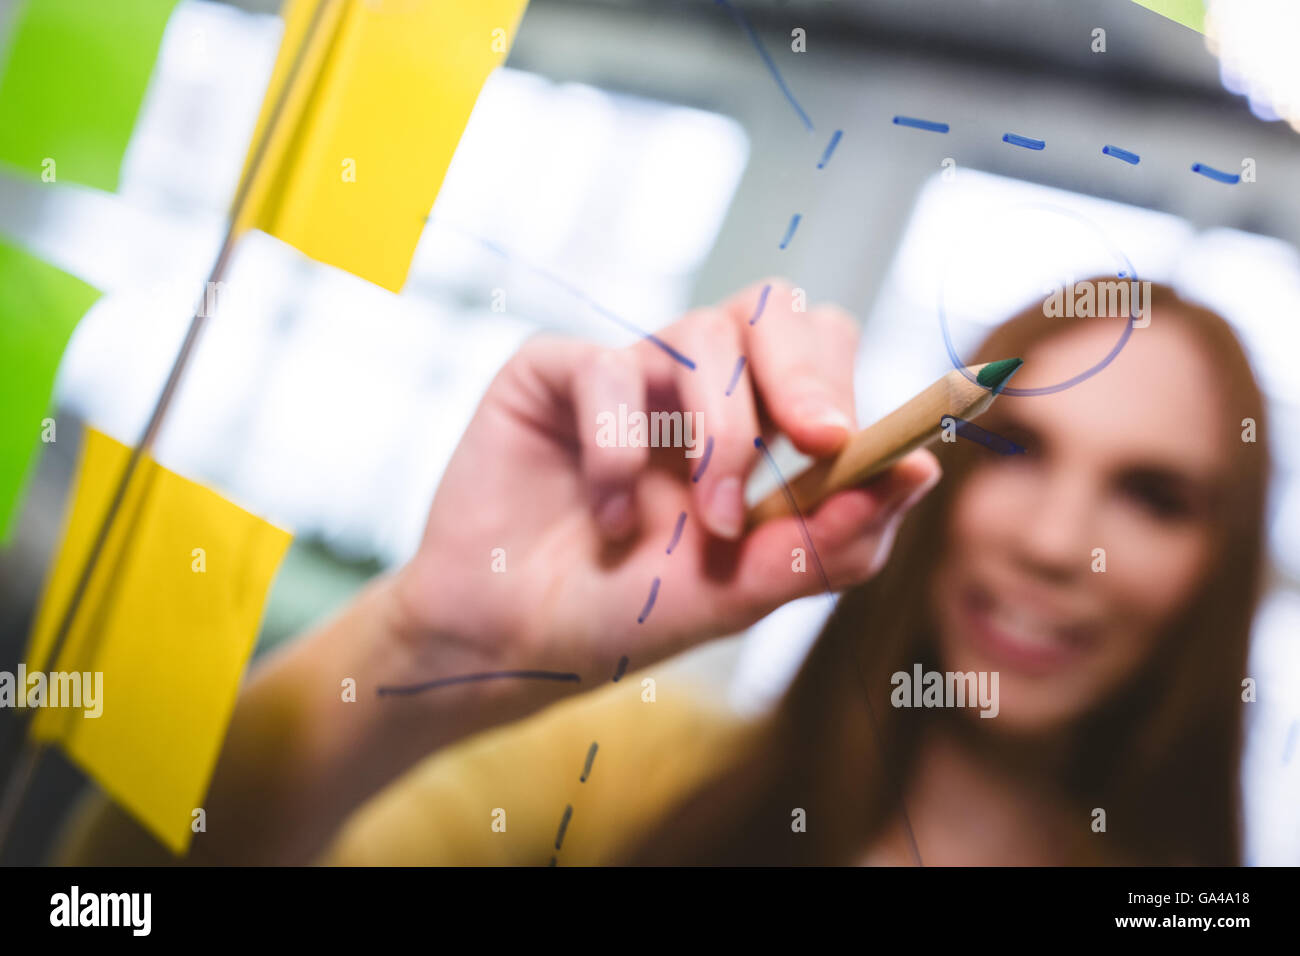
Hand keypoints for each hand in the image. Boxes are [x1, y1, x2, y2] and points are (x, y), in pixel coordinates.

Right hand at [391, 279, 940, 689]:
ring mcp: (626, 374)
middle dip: (803, 371)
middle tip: (816, 439)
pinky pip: (605, 369)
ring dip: (720, 434)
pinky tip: (608, 517)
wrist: (511, 643)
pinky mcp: (553, 373)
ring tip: (708, 524)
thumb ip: (827, 540)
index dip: (848, 381)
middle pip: (771, 309)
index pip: (821, 353)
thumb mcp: (742, 593)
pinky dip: (620, 449)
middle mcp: (693, 388)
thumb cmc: (627, 613)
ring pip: (701, 336)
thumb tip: (922, 471)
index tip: (855, 444)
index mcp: (750, 425)